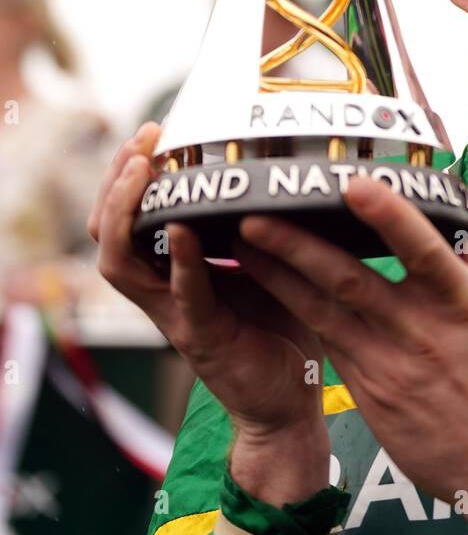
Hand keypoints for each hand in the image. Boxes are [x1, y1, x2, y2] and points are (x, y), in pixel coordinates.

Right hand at [90, 129, 330, 500]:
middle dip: (116, 181)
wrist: (291, 401)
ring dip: (128, 212)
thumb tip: (277, 166)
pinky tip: (182, 230)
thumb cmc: (279, 328)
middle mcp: (163, 290)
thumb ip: (259, 224)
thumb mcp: (264, 263)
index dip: (126, 175)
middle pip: (107, 233)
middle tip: (142, 142)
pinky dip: (179, 260)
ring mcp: (176, 315)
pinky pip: (181, 295)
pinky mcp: (202, 337)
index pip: (125, 217)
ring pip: (120, 262)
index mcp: (173, 270)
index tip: (151, 132)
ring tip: (144, 172)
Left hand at [236, 177, 467, 534]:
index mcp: (463, 305)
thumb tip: (452, 216)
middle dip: (299, 246)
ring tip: (246, 245)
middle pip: (350, 281)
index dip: (389, 217)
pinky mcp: (370, 393)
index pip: (424, 251)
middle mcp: (422, 332)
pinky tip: (273, 289)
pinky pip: (329, 342)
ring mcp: (390, 365)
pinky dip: (300, 311)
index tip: (356, 185)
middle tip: (258, 214)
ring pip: (324, 312)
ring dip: (281, 277)